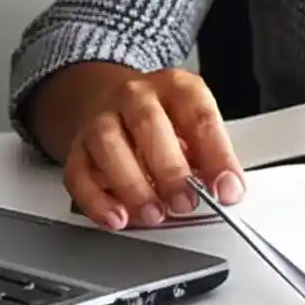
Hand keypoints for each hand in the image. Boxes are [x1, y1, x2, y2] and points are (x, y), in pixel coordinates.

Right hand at [64, 69, 243, 229]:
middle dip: (170, 170)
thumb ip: (210, 156)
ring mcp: (102, 118)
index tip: (228, 189)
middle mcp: (136, 95)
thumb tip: (226, 189)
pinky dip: (97, 200)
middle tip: (186, 203)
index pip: (199, 116)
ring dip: (133, 185)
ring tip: (154, 214)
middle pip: (148, 125)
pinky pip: (78, 172)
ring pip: (108, 144)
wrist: (107, 98)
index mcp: (176, 87)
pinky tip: (117, 217)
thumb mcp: (194, 125)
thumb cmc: (162, 119)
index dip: (217, 156)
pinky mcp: (76, 146)